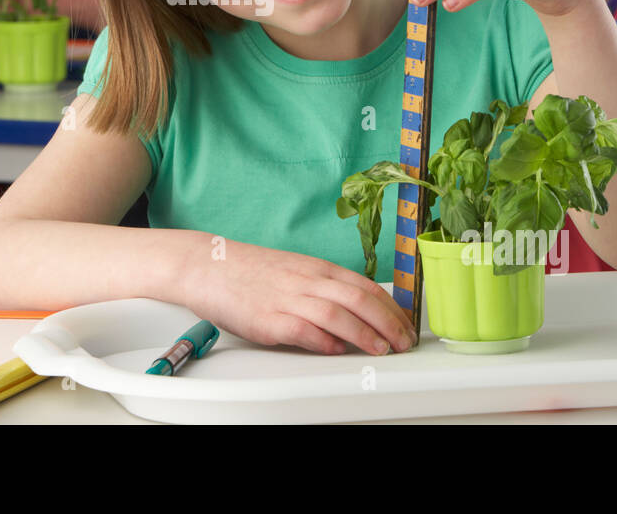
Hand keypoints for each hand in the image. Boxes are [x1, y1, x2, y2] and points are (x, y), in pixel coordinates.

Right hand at [184, 239, 418, 355]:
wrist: (209, 266)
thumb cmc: (251, 272)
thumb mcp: (296, 271)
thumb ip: (324, 288)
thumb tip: (357, 311)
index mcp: (316, 268)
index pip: (365, 286)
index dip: (392, 308)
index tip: (406, 324)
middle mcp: (307, 281)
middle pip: (359, 300)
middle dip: (389, 323)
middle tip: (404, 342)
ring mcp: (288, 299)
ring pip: (338, 314)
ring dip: (365, 334)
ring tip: (381, 350)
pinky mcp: (268, 319)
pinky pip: (303, 330)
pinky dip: (324, 341)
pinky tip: (337, 350)